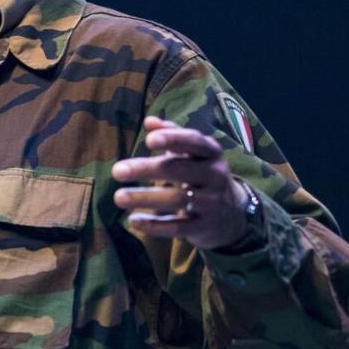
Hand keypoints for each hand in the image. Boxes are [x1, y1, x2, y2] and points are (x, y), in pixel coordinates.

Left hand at [112, 116, 250, 251]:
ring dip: (145, 198)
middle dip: (147, 169)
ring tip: (118, 197)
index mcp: (211, 152)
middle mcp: (215, 176)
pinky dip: (155, 225)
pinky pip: (178, 227)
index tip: (148, 140)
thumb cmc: (202, 173)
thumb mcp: (193, 152)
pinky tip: (133, 220)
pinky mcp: (204, 226)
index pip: (194, 142)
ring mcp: (212, 203)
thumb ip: (173, 135)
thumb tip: (150, 121)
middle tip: (116, 171)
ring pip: (177, 200)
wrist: (231, 212)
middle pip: (179, 170)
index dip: (173, 139)